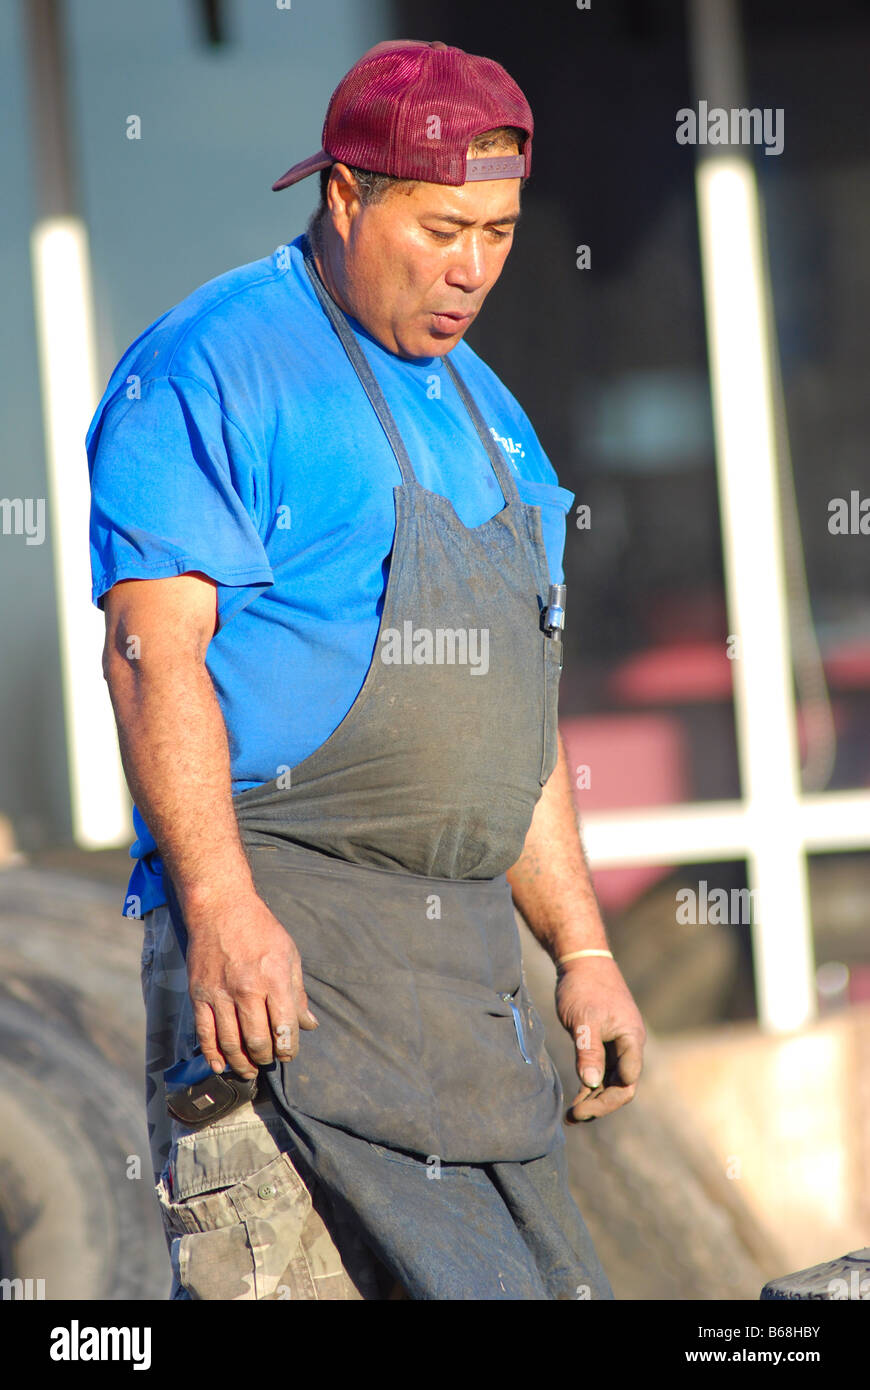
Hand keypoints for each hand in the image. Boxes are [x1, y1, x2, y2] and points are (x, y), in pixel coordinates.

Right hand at [184, 891, 317, 1080]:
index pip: (285, 1028)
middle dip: (266, 1058)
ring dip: (241, 1063)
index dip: (288, 1048)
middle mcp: (247, 989)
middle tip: (268, 1061)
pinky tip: (221, 1065)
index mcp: (274, 978)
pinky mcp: (199, 995)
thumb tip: (309, 1024)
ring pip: (231, 1043)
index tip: (288, 1053)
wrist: (221, 908)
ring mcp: (220, 993)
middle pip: (258, 1041)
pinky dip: (213, 1055)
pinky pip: (205, 1034)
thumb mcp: (289, 954)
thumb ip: (299, 993)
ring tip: (249, 1070)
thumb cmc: (260, 930)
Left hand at [555, 956, 645, 1122]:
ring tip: (571, 1115)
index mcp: (631, 1039)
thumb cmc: (584, 987)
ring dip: (594, 1097)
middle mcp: (629, 1044)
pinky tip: (576, 1096)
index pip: (626, 1082)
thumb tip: (592, 1084)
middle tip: (572, 1117)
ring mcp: (618, 1042)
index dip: (606, 1100)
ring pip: (611, 1079)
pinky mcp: (605, 1039)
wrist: (581, 960)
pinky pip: (602, 1068)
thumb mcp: (583, 1020)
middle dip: (599, 1104)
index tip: (580, 1109)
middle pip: (621, 1086)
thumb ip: (589, 1050)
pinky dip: (590, 1082)